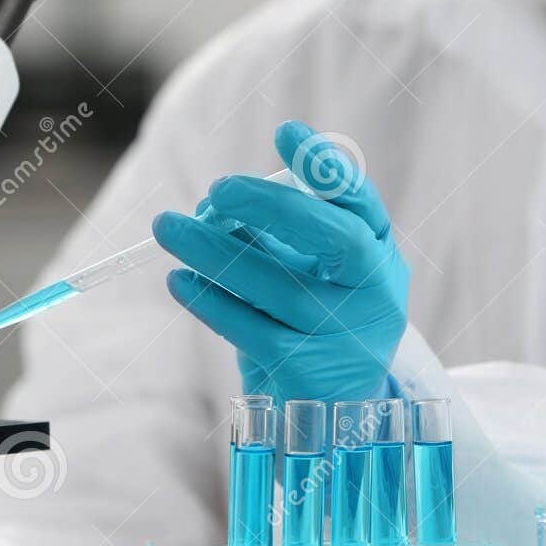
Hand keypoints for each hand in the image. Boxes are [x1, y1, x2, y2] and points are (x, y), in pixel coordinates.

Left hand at [153, 119, 408, 405]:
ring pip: (274, 284)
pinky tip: (178, 280)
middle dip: (271, 205)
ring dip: (212, 251)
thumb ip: (277, 236)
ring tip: (167, 228)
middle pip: (332, 237)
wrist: (329, 413)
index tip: (285, 132)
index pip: (359, 200)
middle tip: (217, 190)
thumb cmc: (313, 321)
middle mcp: (373, 292)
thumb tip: (216, 206)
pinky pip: (246, 326)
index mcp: (377, 253)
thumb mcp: (309, 272)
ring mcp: (342, 334)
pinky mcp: (304, 369)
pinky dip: (207, 299)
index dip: (325, 165)